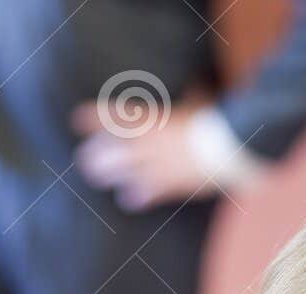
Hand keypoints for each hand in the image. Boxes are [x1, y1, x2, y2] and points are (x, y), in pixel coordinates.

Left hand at [72, 103, 214, 211]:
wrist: (228, 147)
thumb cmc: (216, 122)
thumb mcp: (202, 103)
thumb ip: (195, 94)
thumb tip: (199, 82)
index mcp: (155, 121)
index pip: (117, 116)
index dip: (94, 117)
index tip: (77, 118)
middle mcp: (149, 144)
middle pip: (112, 150)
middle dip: (96, 154)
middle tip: (84, 158)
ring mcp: (157, 166)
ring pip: (123, 172)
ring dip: (109, 175)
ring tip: (96, 177)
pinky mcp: (169, 185)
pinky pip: (145, 193)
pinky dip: (135, 196)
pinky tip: (126, 200)